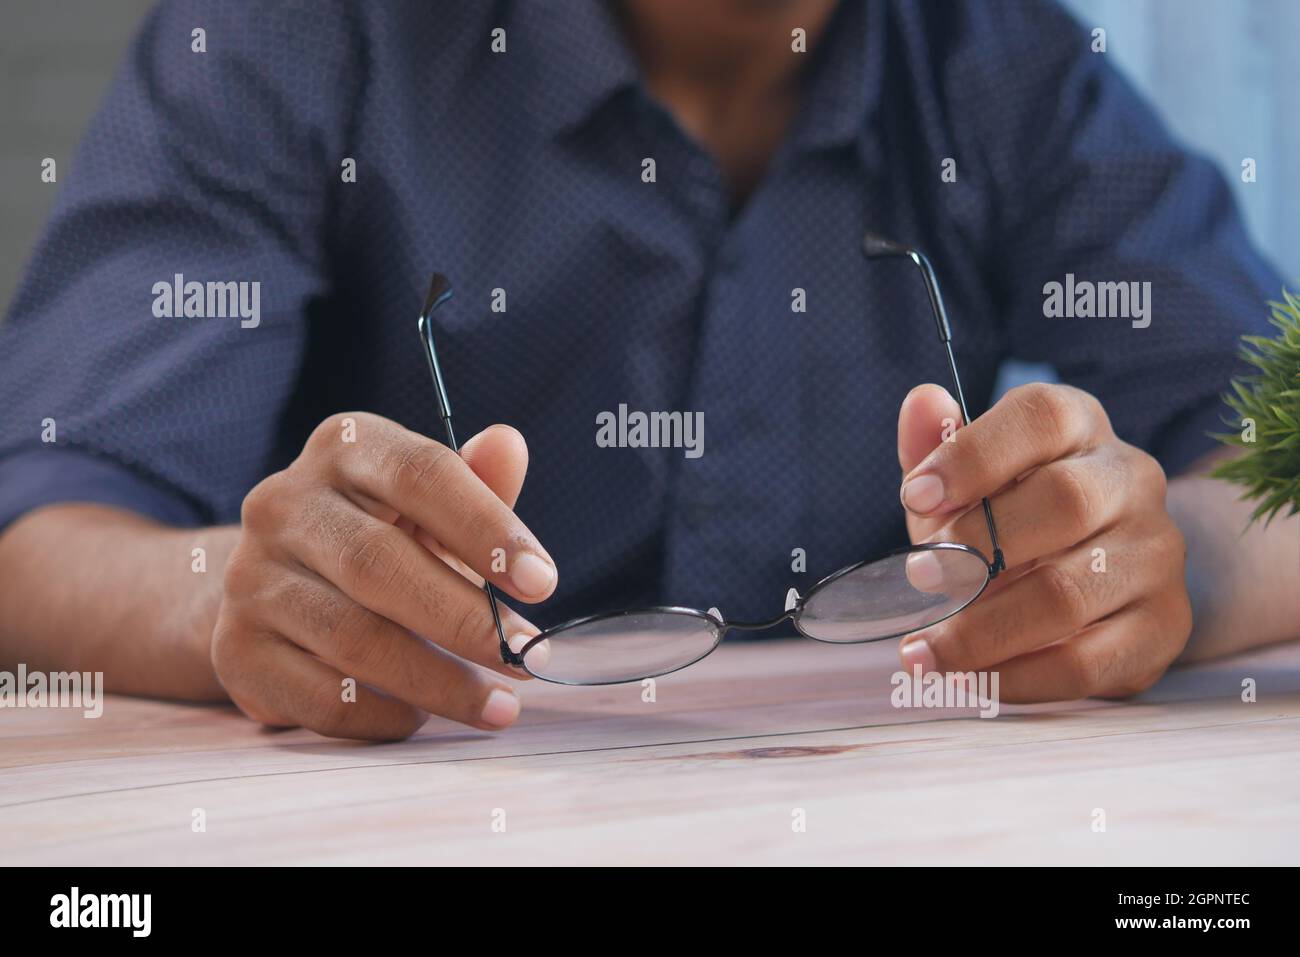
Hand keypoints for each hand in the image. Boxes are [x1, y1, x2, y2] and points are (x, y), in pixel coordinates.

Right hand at [211, 413, 556, 739]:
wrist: (278, 584)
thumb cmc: (383, 533)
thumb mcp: (432, 503)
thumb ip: (478, 482)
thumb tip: (508, 445)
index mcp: (345, 448)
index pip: (422, 474)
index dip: (487, 528)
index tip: (543, 583)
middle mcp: (284, 503)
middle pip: (381, 563)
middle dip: (466, 618)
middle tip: (525, 655)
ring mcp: (252, 577)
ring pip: (353, 637)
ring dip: (438, 680)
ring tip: (499, 704)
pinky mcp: (236, 649)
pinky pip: (320, 695)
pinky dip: (382, 714)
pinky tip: (423, 717)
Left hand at [895, 382, 1190, 699]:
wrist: (1105, 578)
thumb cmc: (1014, 520)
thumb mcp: (966, 484)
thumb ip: (935, 448)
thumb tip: (921, 400)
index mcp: (1080, 429)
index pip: (1041, 417)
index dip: (973, 454)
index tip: (915, 496)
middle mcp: (1130, 480)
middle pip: (1064, 500)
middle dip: (978, 545)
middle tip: (920, 578)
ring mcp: (1156, 554)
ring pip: (1069, 593)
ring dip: (983, 630)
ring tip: (924, 649)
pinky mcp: (1164, 626)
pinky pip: (1086, 662)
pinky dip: (1016, 677)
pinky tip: (968, 679)